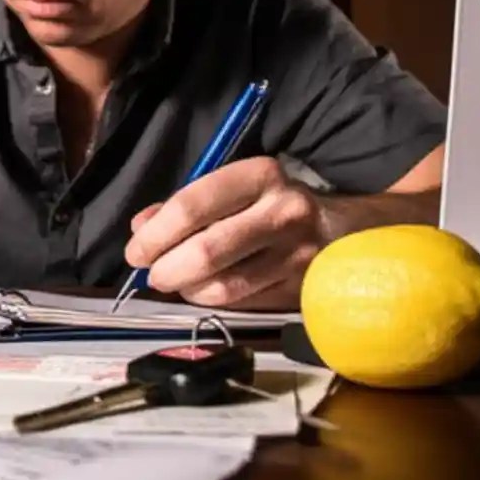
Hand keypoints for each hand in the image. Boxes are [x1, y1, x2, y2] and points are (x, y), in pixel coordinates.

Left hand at [124, 156, 325, 309]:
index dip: (155, 235)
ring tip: (178, 283)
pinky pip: (242, 304)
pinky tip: (207, 291)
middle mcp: (283, 212)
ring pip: (223, 287)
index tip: (135, 252)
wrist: (343, 228)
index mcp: (259, 176)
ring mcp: (297, 255)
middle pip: (206, 252)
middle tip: (152, 274)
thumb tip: (140, 229)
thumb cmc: (271, 203)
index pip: (192, 206)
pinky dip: (213, 302)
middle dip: (167, 269)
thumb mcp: (233, 188)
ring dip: (188, 290)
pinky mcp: (302, 289)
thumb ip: (184, 206)